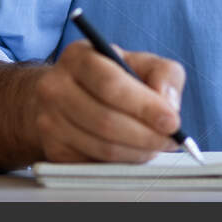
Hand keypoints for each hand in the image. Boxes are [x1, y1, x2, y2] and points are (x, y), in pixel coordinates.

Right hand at [30, 41, 186, 162]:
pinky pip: (94, 164)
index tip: (172, 121)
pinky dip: (121, 162)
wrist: (62, 95)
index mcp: (79, 57)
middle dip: (147, 135)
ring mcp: (49, 121)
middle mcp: (56, 87)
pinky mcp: (53, 150)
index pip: (111, 85)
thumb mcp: (138, 62)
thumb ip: (163, 73)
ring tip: (156, 146)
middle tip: (170, 139)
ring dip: (138, 152)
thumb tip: (168, 104)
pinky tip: (133, 152)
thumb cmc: (107, 77)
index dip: (145, 106)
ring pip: (102, 147)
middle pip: (107, 121)